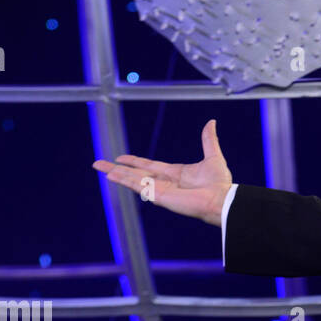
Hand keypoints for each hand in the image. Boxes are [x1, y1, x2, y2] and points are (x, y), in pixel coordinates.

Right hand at [91, 119, 232, 226]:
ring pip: (133, 179)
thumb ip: (208, 140)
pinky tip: (112, 176)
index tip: (121, 158)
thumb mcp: (212, 156)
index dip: (135, 162)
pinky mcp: (158, 196)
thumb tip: (211, 122)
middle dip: (117, 169)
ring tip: (100, 168)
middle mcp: (165, 182)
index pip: (149, 166)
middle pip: (135, 173)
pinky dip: (124, 181)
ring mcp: (160, 190)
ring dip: (116, 174)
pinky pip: (138, 186)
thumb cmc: (220, 183)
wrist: (221, 199)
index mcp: (175, 173)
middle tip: (99, 164)